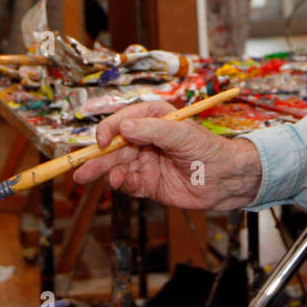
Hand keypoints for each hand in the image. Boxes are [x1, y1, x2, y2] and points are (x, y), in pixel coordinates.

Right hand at [72, 100, 262, 210]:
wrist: (226, 181)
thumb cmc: (209, 150)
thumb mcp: (182, 135)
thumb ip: (152, 131)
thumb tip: (124, 129)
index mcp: (152, 120)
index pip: (122, 121)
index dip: (109, 130)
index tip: (103, 141)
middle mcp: (145, 140)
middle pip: (113, 148)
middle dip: (97, 159)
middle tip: (81, 171)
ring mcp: (145, 162)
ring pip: (117, 167)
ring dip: (110, 174)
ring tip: (113, 181)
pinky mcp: (148, 184)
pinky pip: (129, 184)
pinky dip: (126, 186)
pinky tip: (133, 185)